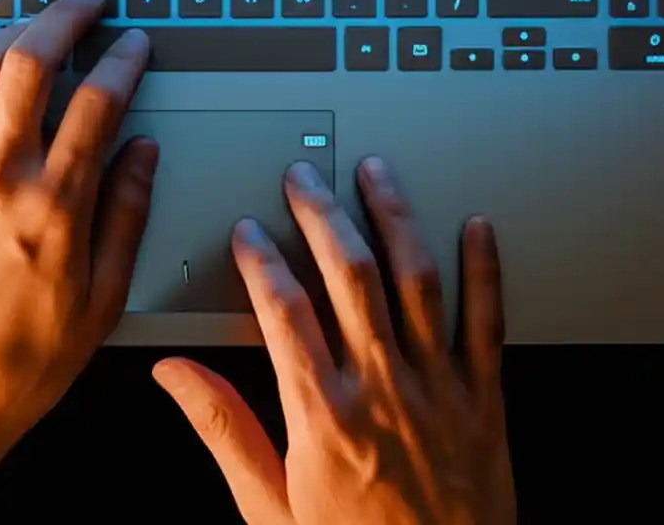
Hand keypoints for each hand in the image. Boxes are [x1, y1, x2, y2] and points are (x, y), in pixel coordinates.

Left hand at [0, 0, 157, 521]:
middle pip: (30, 61)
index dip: (123, 60)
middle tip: (88, 0)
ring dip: (10, 32)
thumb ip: (127, 214)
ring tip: (35, 26)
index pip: (97, 101)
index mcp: (56, 206)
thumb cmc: (25, 359)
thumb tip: (142, 150)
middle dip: (65, 16)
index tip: (135, 44)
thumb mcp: (104, 298)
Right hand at [154, 158, 515, 524]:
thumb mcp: (269, 509)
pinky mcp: (484, 399)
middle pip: (348, 276)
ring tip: (376, 174)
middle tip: (304, 178)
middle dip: (321, 215)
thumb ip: (224, 432)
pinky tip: (475, 227)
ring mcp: (439, 389)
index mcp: (323, 415)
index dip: (261, 260)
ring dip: (394, 218)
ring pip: (416, 281)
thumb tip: (177, 378)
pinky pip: (486, 320)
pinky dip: (483, 269)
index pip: (284, 311)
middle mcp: (382, 389)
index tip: (249, 233)